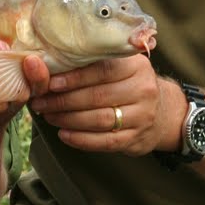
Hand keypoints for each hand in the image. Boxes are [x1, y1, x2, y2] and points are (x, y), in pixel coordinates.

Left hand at [0, 40, 29, 150]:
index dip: (40, 75)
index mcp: (20, 98)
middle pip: (19, 93)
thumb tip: (8, 34)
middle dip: (11, 67)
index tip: (33, 57)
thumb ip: (6, 66)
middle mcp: (7, 108)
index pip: (39, 88)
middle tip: (1, 45)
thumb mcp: (3, 88)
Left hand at [28, 54, 178, 155]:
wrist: (163, 112)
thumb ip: (94, 63)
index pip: (102, 70)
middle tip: (41, 102)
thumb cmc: (129, 84)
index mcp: (136, 66)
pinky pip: (106, 141)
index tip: (50, 82)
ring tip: (49, 116)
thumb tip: (50, 63)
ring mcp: (142, 116)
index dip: (74, 77)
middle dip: (64, 100)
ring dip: (69, 120)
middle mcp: (143, 89)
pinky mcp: (137, 138)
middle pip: (98, 96)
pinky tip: (64, 135)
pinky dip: (82, 140)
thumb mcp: (121, 66)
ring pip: (100, 120)